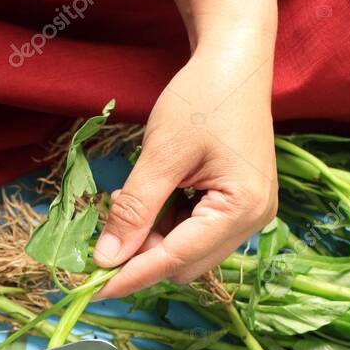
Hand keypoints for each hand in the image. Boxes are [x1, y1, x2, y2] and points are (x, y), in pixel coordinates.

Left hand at [93, 37, 277, 298]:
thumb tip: (106, 260)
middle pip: (184, 264)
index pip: (177, 258)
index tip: (95, 289)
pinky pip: (194, 236)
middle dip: (144, 253)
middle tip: (113, 221)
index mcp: (242, 208)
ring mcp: (249, 216)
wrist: (234, 60)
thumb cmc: (203, 97)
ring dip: (153, 240)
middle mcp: (254, 221)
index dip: (133, 275)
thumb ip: (135, 210)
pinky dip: (167, 227)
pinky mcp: (238, 209)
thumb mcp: (162, 153)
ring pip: (187, 254)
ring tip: (134, 199)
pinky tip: (155, 197)